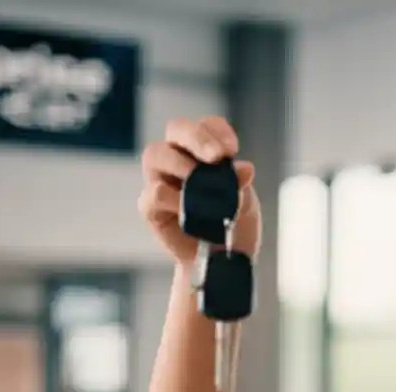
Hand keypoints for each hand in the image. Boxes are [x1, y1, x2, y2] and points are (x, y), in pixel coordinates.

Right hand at [138, 116, 261, 266]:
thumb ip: (241, 186)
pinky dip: (174, 199)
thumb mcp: (245, 204)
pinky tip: (190, 211)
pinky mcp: (150, 207)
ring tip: (200, 183)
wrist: (222, 261)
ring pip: (156, 154)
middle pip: (177, 128)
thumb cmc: (232, 226)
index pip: (206, 125)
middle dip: (197, 137)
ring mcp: (160, 179)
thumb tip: (244, 169)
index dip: (217, 131)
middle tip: (217, 156)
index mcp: (203, 151)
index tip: (232, 150)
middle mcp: (178, 158)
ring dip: (181, 165)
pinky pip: (154, 194)